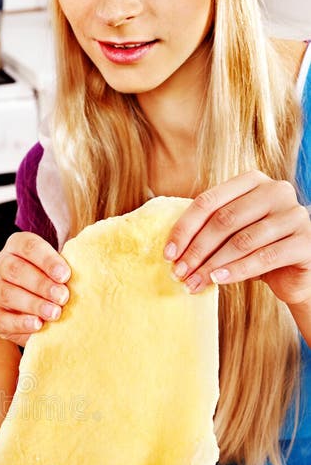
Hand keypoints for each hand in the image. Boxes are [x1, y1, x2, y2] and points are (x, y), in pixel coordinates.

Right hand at [0, 232, 70, 345]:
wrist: (42, 314)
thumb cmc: (55, 285)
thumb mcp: (61, 273)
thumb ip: (67, 270)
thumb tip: (88, 272)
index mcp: (17, 247)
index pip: (28, 246)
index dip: (47, 260)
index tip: (65, 275)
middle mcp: (0, 265)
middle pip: (14, 269)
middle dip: (41, 284)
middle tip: (63, 297)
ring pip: (6, 293)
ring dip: (33, 303)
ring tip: (55, 313)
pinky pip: (0, 318)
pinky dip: (20, 322)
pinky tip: (38, 325)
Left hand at [165, 170, 310, 306]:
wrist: (296, 272)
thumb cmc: (256, 250)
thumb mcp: (232, 234)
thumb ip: (209, 231)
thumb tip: (171, 252)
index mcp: (252, 181)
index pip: (209, 201)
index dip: (184, 229)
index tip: (167, 255)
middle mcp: (276, 190)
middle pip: (224, 220)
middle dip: (196, 250)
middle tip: (178, 274)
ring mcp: (294, 214)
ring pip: (242, 241)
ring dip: (212, 265)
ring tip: (193, 283)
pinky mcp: (306, 240)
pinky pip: (264, 257)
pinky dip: (237, 271)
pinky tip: (218, 280)